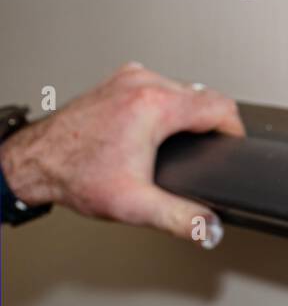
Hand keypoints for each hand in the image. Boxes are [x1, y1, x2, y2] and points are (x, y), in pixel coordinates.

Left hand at [0, 62, 244, 243]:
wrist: (35, 162)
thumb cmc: (75, 175)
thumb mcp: (134, 205)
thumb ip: (180, 218)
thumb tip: (210, 227)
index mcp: (155, 105)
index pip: (220, 105)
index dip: (234, 129)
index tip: (231, 144)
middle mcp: (143, 84)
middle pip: (202, 96)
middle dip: (208, 124)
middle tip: (203, 150)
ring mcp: (129, 78)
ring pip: (181, 89)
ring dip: (186, 113)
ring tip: (179, 139)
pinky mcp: (118, 80)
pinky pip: (159, 85)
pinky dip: (164, 104)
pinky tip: (154, 127)